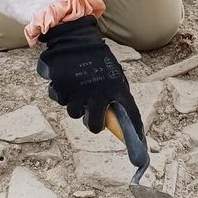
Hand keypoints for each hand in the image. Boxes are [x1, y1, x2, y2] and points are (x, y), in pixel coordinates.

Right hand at [37, 17, 148, 168]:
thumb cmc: (98, 61)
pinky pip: (58, 97)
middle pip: (92, 126)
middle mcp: (97, 94)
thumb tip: (129, 126)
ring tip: (78, 83)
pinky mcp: (59, 85)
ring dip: (74, 101)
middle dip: (89, 119)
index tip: (139, 161)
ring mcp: (77, 91)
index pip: (129, 119)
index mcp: (115, 90)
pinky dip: (60, 90)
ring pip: (72, 111)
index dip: (133, 141)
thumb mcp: (115, 78)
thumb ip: (119, 101)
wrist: (76, 37)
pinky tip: (65, 77)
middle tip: (89, 106)